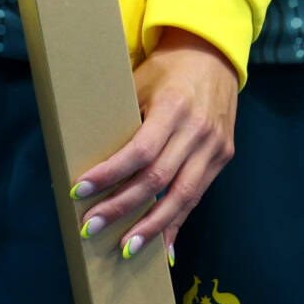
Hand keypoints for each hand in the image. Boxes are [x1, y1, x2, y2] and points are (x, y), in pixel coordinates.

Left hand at [71, 29, 238, 260]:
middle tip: (92, 227)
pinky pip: (198, 196)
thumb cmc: (165, 68)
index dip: (110, 175)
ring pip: (183, 196)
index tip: (80, 190)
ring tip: (125, 249)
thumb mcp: (138, 81)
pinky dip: (178, 223)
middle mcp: (198, 131)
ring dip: (152, 227)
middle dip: (123, 207)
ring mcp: (215, 147)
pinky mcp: (222, 157)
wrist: (212, 55)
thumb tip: (84, 151)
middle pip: (158, 180)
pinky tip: (163, 248)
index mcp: (173, 107)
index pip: (139, 151)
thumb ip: (121, 117)